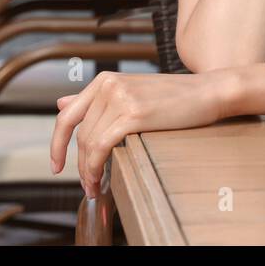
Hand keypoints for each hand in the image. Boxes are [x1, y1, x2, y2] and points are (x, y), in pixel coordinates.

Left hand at [49, 70, 226, 198]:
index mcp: (105, 79)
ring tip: (95, 186)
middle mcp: (108, 84)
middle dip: (78, 164)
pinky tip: (100, 179)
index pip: (67, 115)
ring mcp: (120, 97)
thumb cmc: (175, 96)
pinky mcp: (133, 113)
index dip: (56, 143)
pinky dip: (96, 166)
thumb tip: (60, 103)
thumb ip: (95, 99)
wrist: (208, 92)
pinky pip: (101, 146)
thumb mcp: (131, 92)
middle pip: (79, 133)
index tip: (57, 165)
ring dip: (87, 170)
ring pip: (89, 142)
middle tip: (86, 185)